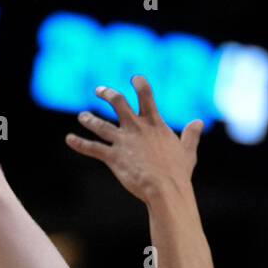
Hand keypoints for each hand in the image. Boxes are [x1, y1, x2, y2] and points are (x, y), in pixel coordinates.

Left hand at [65, 76, 202, 201]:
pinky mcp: (113, 157)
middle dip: (107, 94)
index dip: (139, 83)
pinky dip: (79, 143)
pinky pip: (92, 148)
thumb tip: (198, 123)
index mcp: (154, 123)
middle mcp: (136, 127)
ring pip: (100, 125)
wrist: (165, 189)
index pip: (145, 95)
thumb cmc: (178, 173)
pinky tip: (69, 139)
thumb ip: (191, 135)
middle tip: (99, 90)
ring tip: (82, 116)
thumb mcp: (188, 151)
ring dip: (89, 119)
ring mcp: (123, 141)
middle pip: (118, 102)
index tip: (134, 78)